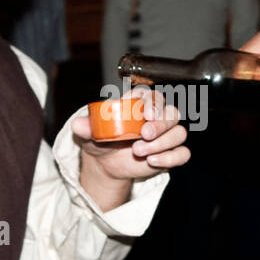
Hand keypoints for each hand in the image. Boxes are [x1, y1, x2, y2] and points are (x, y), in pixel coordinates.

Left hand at [72, 87, 189, 180]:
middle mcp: (157, 117)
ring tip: (139, 151)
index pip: (154, 96)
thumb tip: (78, 124)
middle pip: (172, 113)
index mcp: (140, 105)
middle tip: (145, 134)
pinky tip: (152, 161)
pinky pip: (182, 154)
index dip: (154, 103)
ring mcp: (166, 136)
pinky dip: (170, 158)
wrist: (105, 163)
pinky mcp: (170, 154)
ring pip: (178, 134)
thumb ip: (85, 127)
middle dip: (161, 124)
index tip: (146, 113)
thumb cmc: (101, 140)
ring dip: (162, 143)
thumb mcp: (90, 133)